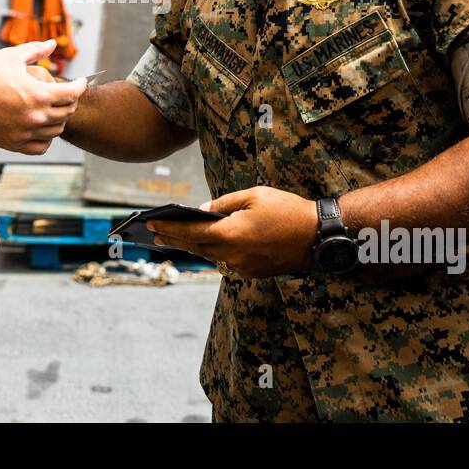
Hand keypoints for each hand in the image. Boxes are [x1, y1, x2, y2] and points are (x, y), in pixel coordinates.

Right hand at [0, 40, 87, 154]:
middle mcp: (37, 116)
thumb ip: (35, 50)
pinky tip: (41, 127)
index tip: (82, 81)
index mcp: (39, 94)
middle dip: (71, 100)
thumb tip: (53, 43)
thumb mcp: (11, 57)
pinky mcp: (17, 145)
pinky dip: (46, 137)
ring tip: (54, 108)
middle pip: (68, 111)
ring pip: (57, 129)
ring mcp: (28, 133)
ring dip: (59, 118)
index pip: (73, 93)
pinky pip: (42, 146)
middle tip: (67, 92)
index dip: (81, 85)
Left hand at [146, 186, 318, 277]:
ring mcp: (242, 267)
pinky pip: (225, 261)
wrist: (318, 237)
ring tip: (172, 238)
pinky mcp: (252, 273)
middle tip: (153, 233)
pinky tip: (203, 245)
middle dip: (173, 238)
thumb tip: (203, 210)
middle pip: (195, 247)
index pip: (191, 231)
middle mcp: (233, 255)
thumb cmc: (288, 210)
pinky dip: (212, 252)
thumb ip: (224, 203)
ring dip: (191, 247)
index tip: (151, 222)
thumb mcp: (254, 195)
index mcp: (231, 234)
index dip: (169, 226)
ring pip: (209, 256)